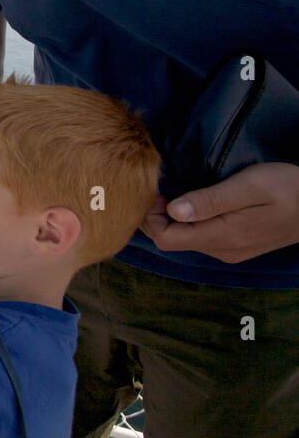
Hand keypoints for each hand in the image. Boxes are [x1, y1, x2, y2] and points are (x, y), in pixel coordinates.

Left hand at [139, 162, 298, 263]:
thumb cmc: (287, 188)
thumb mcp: (249, 186)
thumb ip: (211, 200)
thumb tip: (174, 210)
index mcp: (223, 237)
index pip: (166, 238)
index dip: (152, 216)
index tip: (157, 191)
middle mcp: (222, 250)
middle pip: (172, 240)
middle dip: (158, 217)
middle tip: (161, 188)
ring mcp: (229, 251)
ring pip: (184, 239)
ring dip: (172, 219)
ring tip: (175, 192)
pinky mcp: (235, 246)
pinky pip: (200, 237)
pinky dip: (187, 222)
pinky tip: (192, 203)